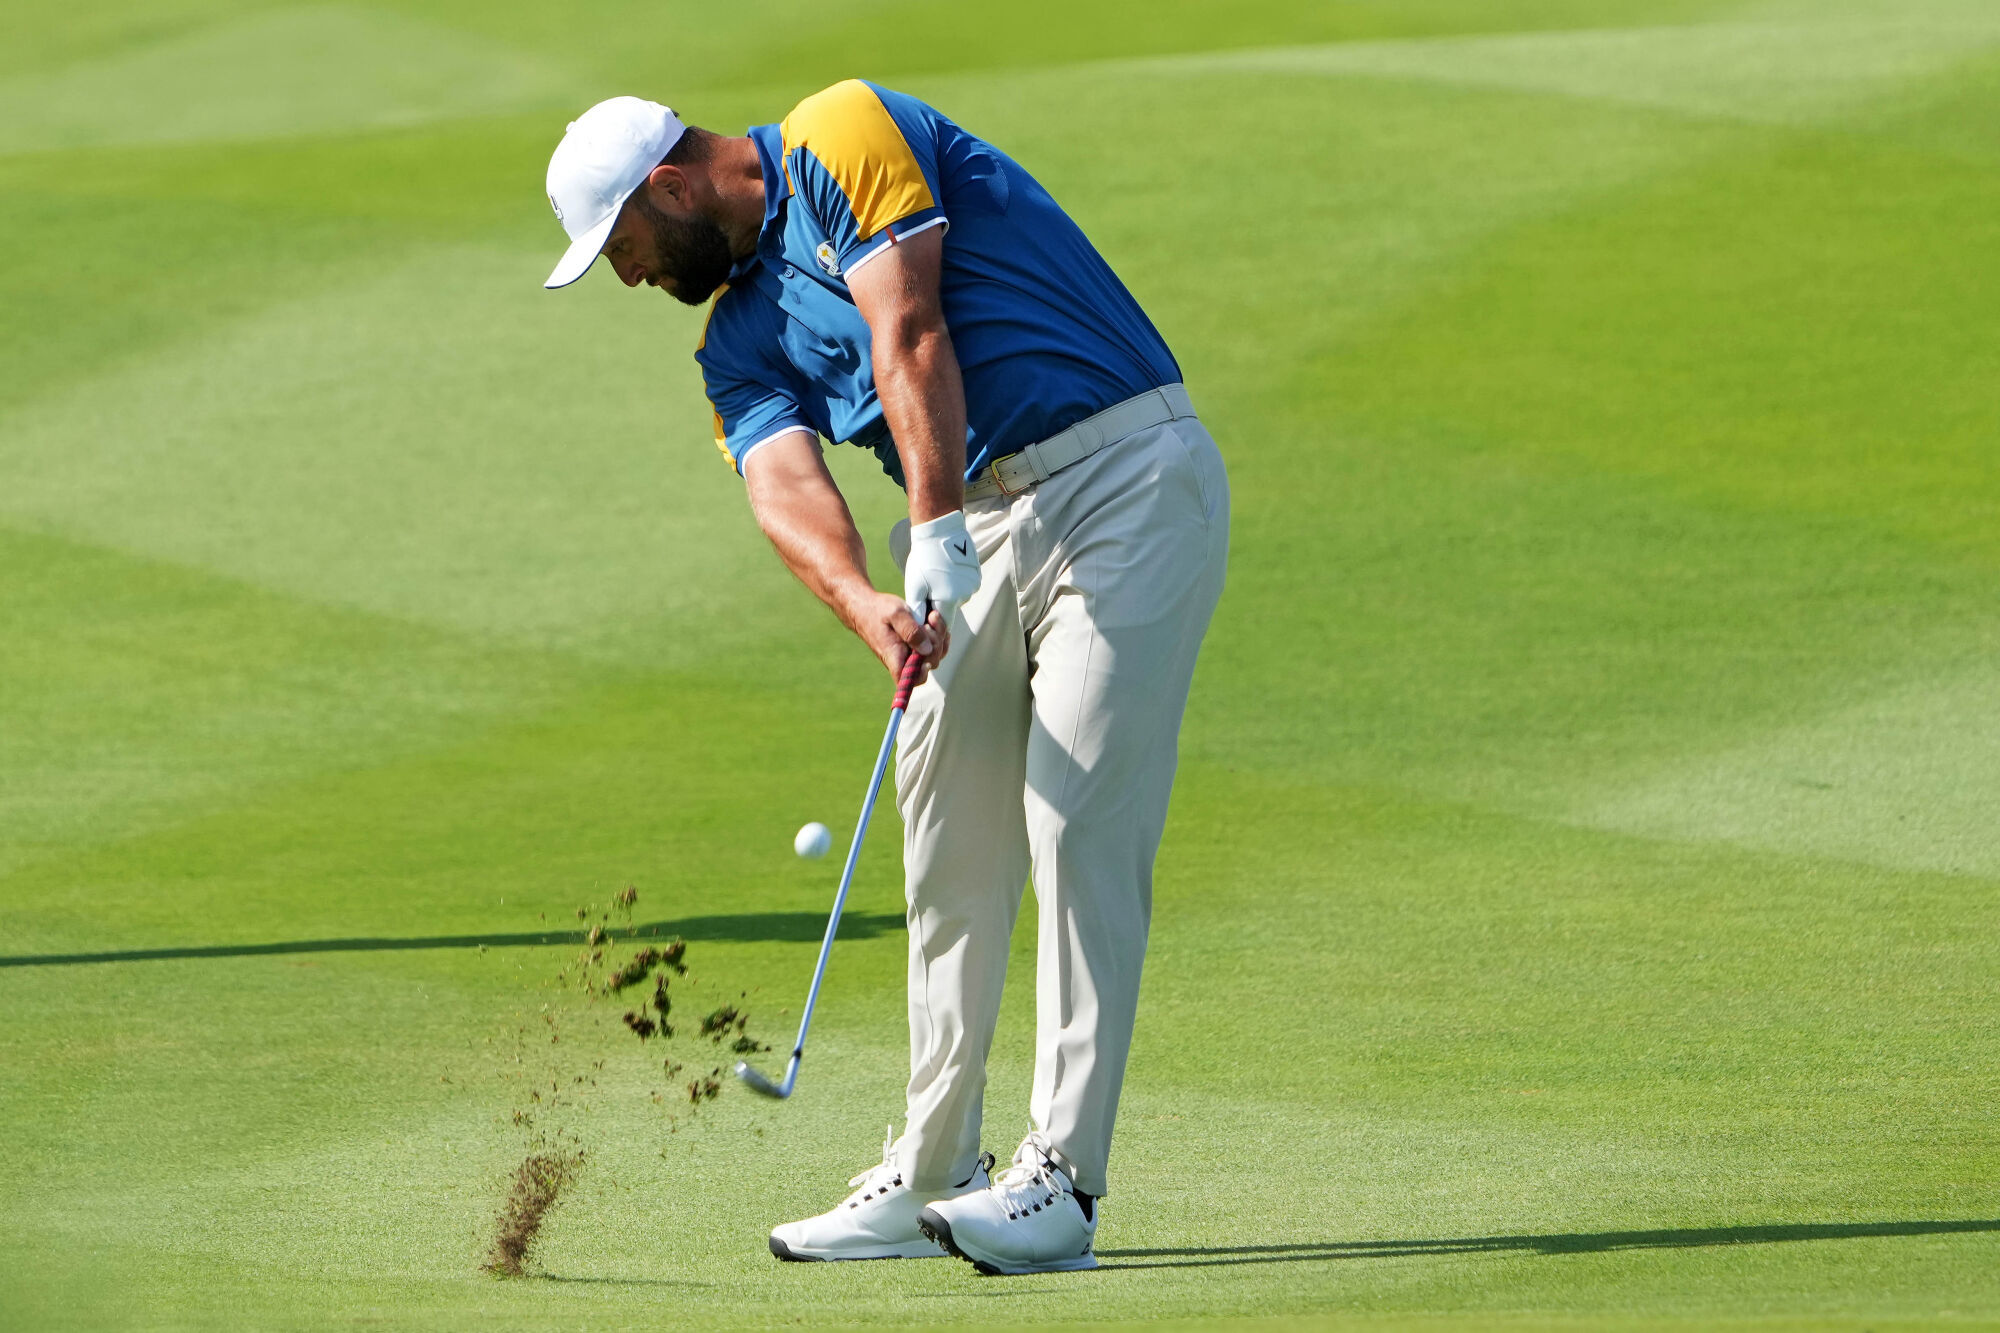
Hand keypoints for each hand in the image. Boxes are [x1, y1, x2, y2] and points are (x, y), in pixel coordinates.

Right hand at [841, 588, 949, 684]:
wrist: (866, 606)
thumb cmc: (878, 610)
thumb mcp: (895, 614)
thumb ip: (911, 631)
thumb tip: (926, 649)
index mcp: (894, 656)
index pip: (907, 680)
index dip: (921, 674)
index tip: (926, 654)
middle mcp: (902, 659)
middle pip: (928, 664)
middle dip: (936, 643)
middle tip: (929, 622)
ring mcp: (910, 653)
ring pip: (933, 655)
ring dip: (939, 637)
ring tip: (931, 616)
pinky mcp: (915, 646)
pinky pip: (933, 647)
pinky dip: (939, 636)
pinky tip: (935, 621)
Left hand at [903, 510, 980, 624]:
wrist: (941, 532)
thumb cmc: (924, 559)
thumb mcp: (915, 585)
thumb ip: (917, 609)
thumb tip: (917, 628)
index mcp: (949, 599)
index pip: (943, 624)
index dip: (932, 622)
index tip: (923, 609)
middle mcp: (965, 594)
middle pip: (950, 610)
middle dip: (938, 605)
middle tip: (926, 587)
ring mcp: (973, 584)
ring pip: (957, 598)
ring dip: (947, 593)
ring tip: (936, 576)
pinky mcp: (977, 575)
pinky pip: (964, 587)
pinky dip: (955, 583)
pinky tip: (946, 570)